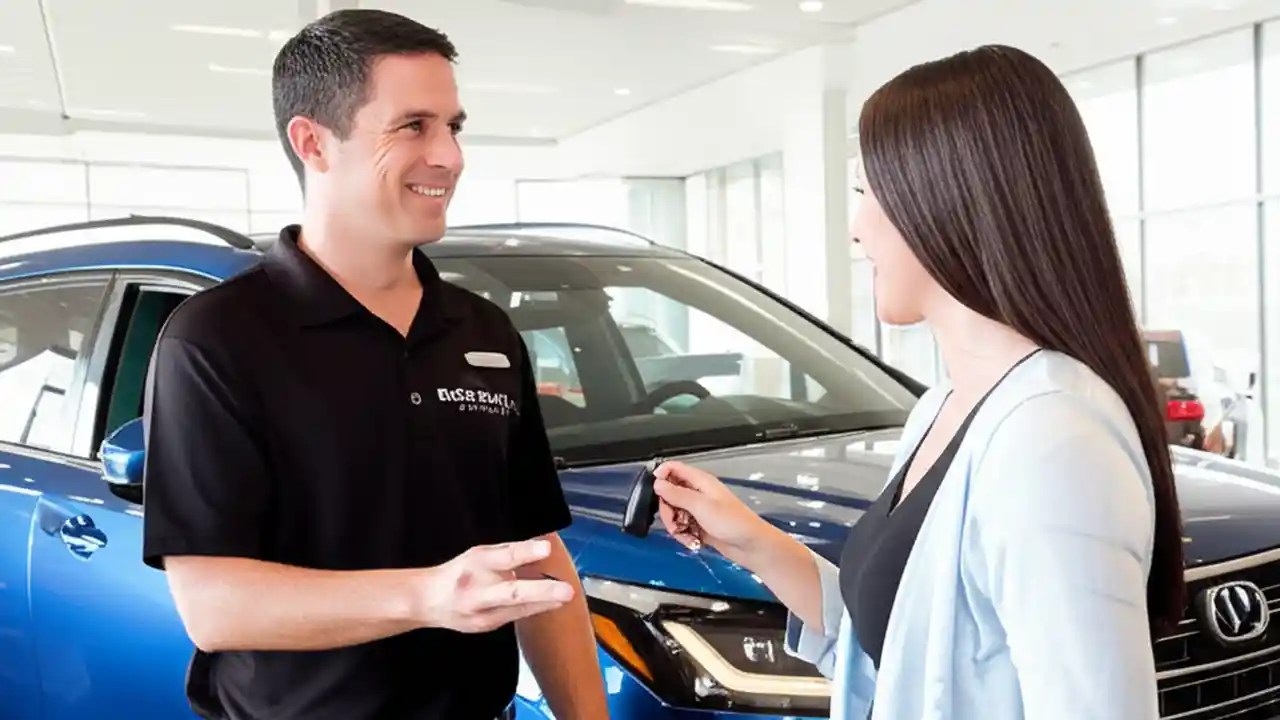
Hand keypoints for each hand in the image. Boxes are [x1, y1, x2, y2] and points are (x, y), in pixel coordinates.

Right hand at [415, 539, 574, 632]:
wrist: (428, 601)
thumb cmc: (458, 573)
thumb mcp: (477, 554)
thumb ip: (505, 552)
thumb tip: (538, 546)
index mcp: (476, 564)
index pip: (504, 557)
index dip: (526, 552)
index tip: (546, 548)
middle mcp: (478, 590)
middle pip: (513, 592)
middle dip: (543, 592)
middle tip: (567, 590)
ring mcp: (481, 612)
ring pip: (518, 609)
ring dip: (544, 603)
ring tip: (565, 597)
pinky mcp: (485, 626)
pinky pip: (515, 616)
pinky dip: (533, 608)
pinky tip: (550, 604)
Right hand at [653, 460, 770, 564]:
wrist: (750, 546)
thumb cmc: (733, 523)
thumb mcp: (701, 506)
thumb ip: (677, 494)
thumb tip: (658, 484)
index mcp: (701, 482)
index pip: (674, 468)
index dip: (661, 476)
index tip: (655, 492)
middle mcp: (699, 493)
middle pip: (670, 494)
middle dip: (668, 510)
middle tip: (675, 522)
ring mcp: (699, 510)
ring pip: (674, 513)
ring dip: (675, 526)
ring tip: (686, 536)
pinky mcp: (700, 525)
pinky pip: (683, 527)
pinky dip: (684, 535)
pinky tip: (692, 542)